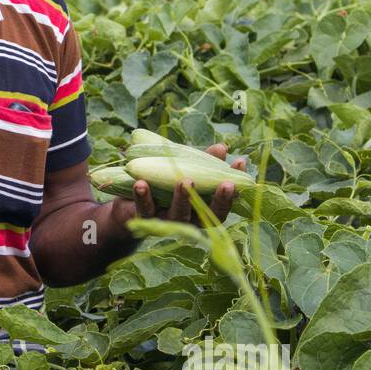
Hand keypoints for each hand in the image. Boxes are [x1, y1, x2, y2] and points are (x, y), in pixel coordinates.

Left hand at [110, 144, 247, 230]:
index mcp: (202, 210)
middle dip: (218, 200)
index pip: (223, 205)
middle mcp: (188, 221)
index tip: (241, 166)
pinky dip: (143, 196)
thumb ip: (202, 162)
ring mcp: (166, 221)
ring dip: (183, 197)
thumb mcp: (185, 171)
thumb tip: (222, 148)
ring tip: (185, 180)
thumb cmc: (165, 186)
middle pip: (207, 215)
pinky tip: (141, 182)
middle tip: (227, 183)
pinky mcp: (144, 220)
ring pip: (178, 214)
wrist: (130, 203)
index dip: (234, 190)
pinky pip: (144, 210)